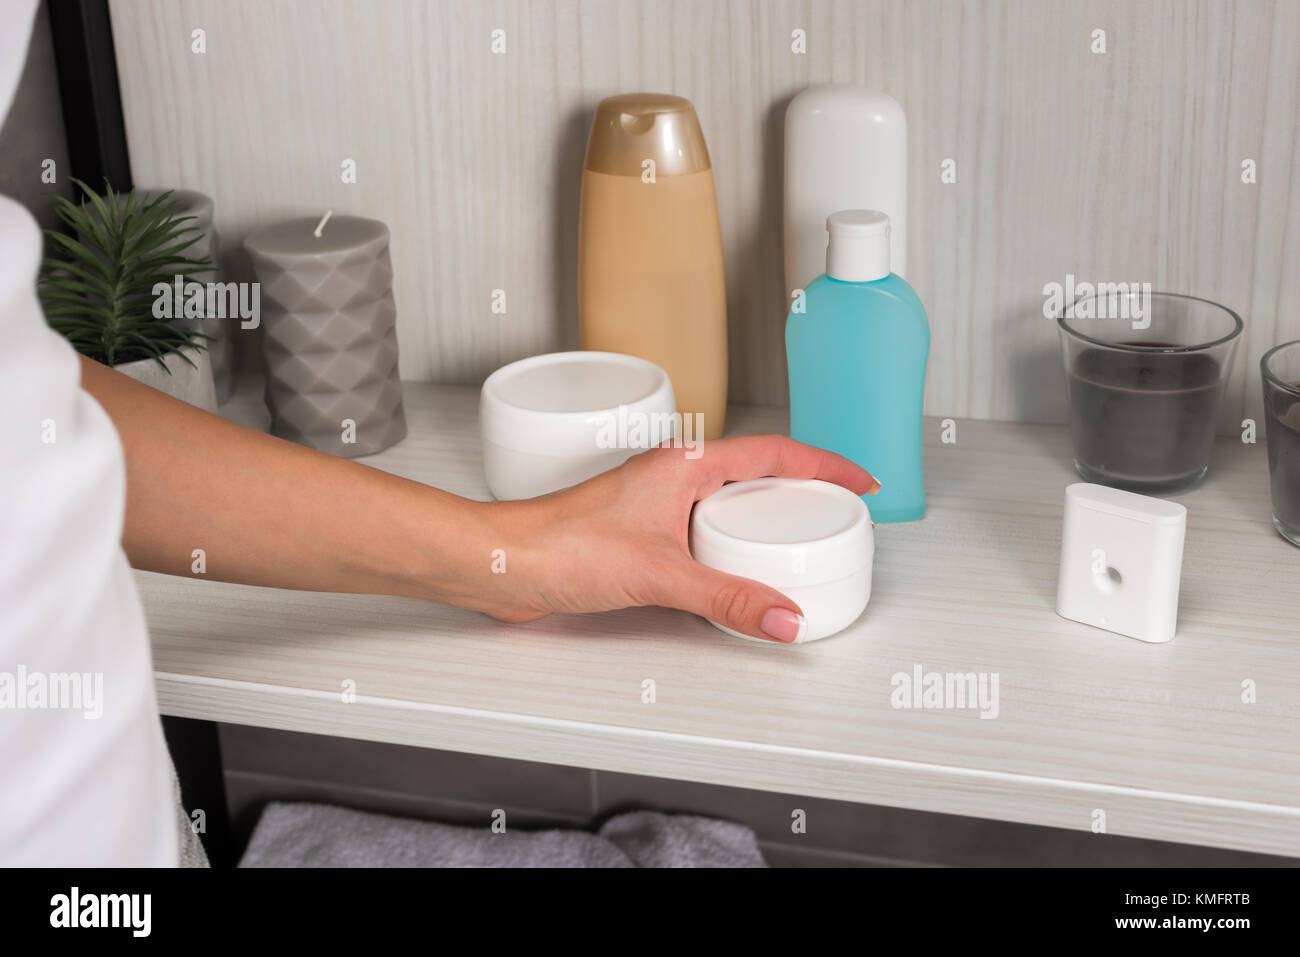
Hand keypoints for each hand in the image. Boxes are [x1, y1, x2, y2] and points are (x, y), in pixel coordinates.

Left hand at [478, 435, 878, 641]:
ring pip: (728, 502)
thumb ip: (726, 597)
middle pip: (757, 472)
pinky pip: (703, 531)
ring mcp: (656, 504)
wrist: (503, 563)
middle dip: (804, 490)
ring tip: (798, 544)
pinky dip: (732, 546)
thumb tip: (783, 616)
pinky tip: (738, 571)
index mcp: (685, 463)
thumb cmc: (558, 544)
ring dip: (766, 518)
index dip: (826, 464)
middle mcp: (673, 476)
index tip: (862, 483)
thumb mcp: (658, 573)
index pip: (775, 451)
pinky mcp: (641, 534)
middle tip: (839, 516)